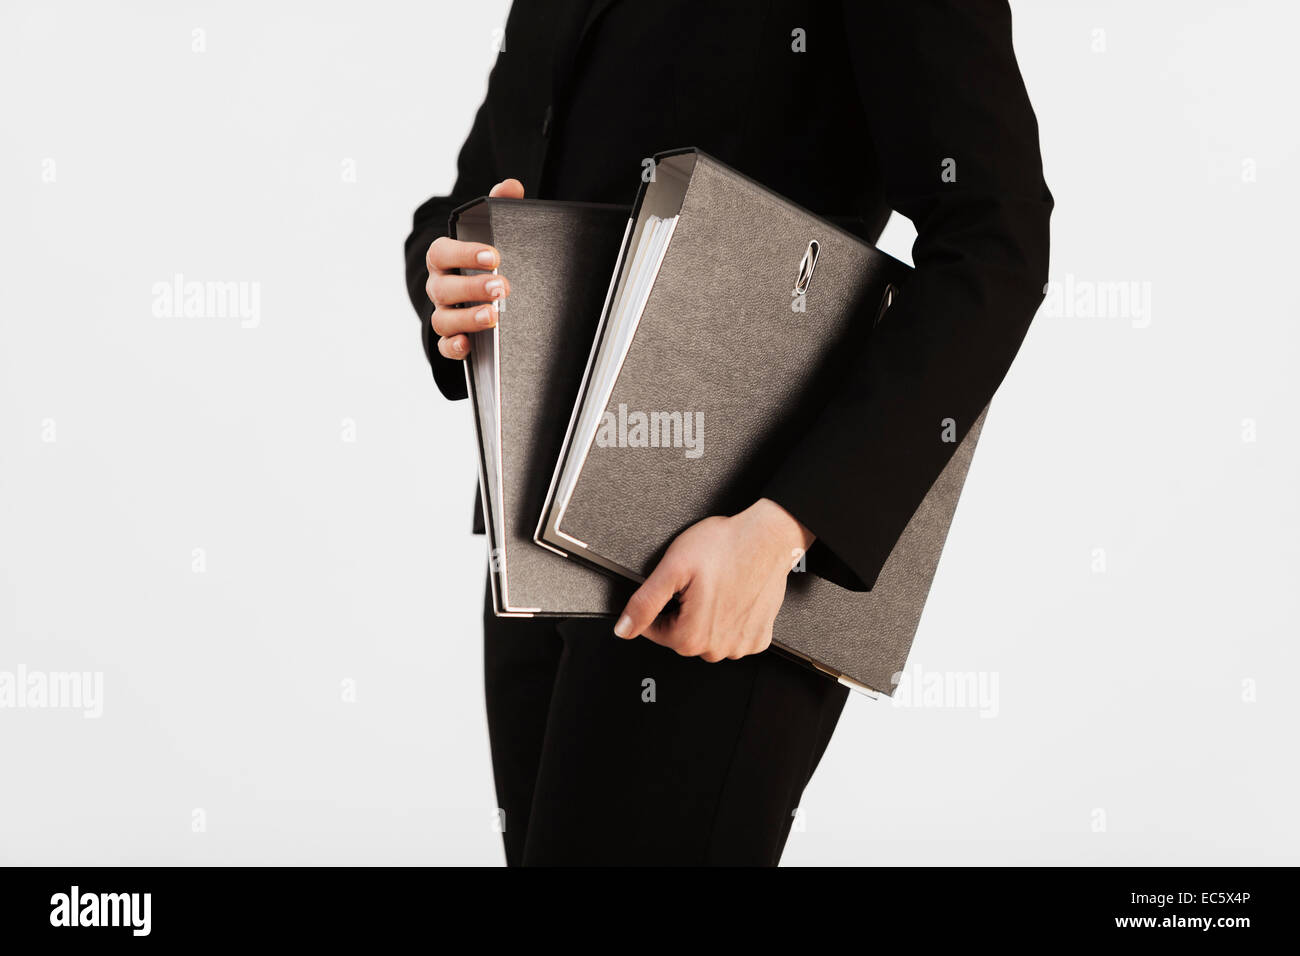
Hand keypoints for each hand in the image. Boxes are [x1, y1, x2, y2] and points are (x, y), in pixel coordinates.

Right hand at [424, 178, 524, 359]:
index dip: (464, 253)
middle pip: (444, 288)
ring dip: (467, 318)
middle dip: (472, 287)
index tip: (493, 255)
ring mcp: (443, 313)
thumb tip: (511, 186)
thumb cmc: (485, 258)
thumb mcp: (492, 231)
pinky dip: (454, 347)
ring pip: (443, 319)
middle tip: (502, 287)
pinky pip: (445, 346)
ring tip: (494, 316)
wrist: (480, 290)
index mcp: (445, 258)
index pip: (443, 252)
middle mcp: (439, 286)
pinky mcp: (451, 338)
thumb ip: (500, 206)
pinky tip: (469, 345)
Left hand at [613, 498, 814, 661]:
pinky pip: (732, 635)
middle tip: (697, 582)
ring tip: (716, 587)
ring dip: (706, 615)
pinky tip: (733, 596)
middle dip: (683, 610)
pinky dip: (730, 619)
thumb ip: (644, 602)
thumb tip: (624, 629)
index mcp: (691, 636)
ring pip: (706, 636)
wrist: (768, 537)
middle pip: (681, 635)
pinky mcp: (758, 638)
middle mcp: (717, 649)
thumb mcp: (673, 568)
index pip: (654, 630)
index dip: (661, 602)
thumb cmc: (725, 546)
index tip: (677, 584)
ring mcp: (740, 646)